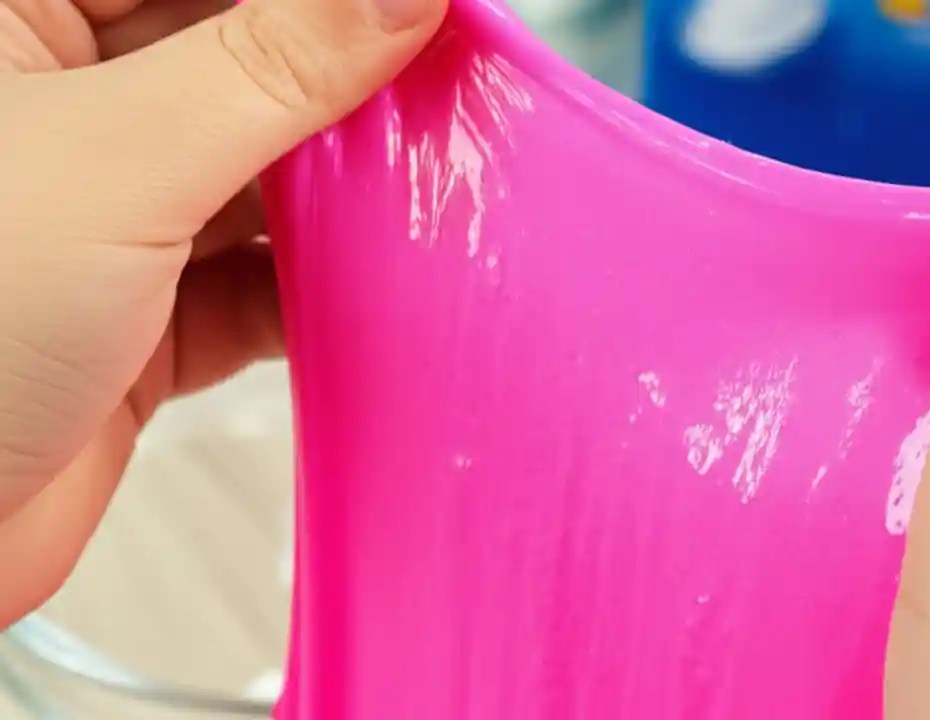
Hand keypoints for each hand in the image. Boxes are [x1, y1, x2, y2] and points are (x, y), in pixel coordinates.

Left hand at [0, 0, 446, 626]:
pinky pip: (261, 276)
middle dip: (347, 80)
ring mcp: (106, 213)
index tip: (430, 6)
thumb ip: (277, 62)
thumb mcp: (120, 163)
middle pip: (242, 56)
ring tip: (429, 184)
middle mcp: (61, 107)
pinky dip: (322, 286)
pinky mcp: (146, 313)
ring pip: (261, 168)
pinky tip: (374, 283)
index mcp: (15, 21)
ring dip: (345, 190)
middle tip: (450, 87)